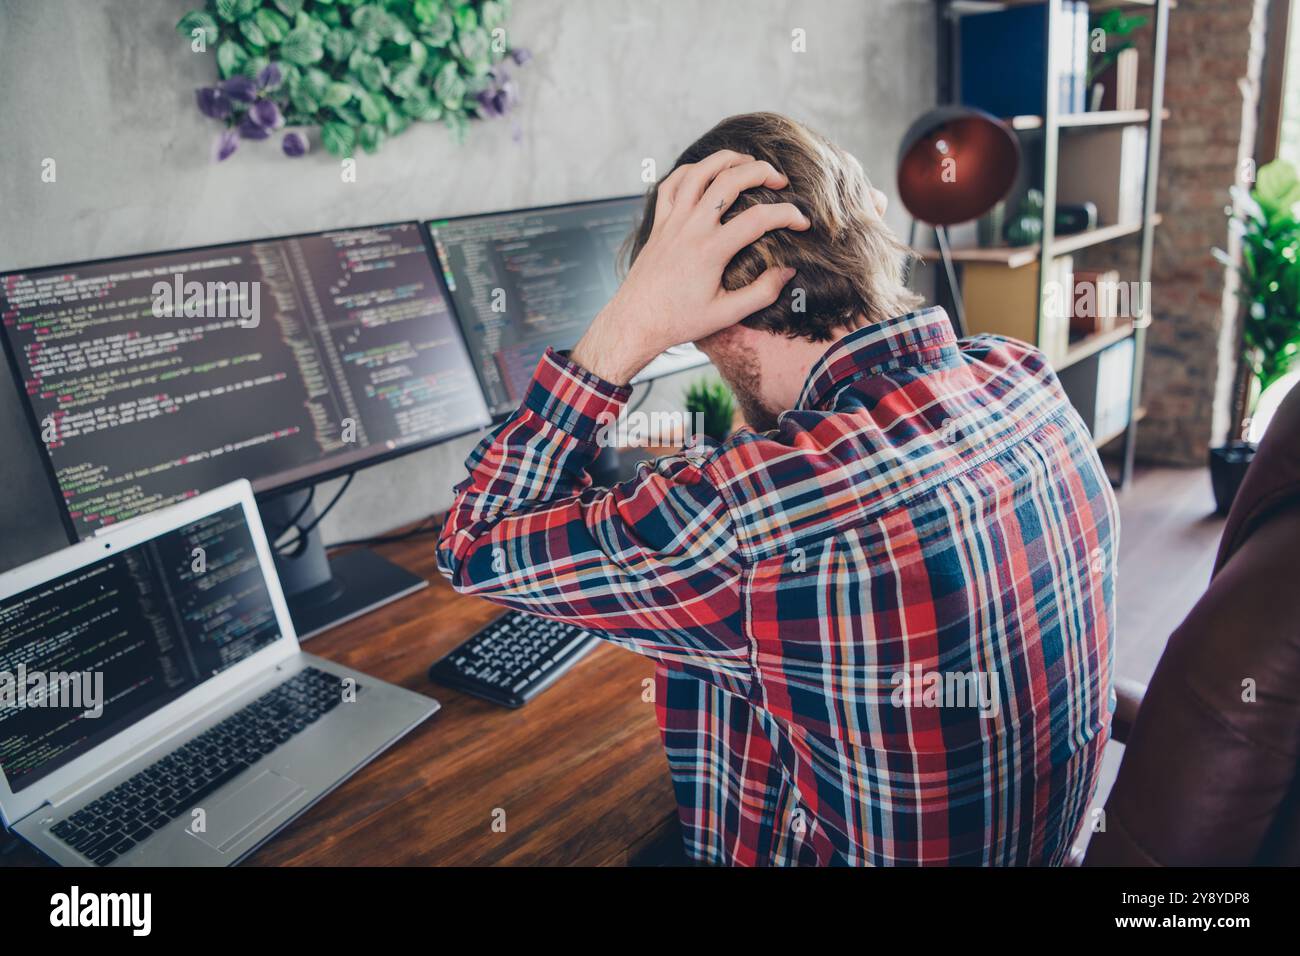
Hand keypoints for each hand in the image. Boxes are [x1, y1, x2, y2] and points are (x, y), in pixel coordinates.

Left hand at [571, 150, 810, 384]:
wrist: (636, 321)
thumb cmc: (681, 321)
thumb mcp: (726, 315)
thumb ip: (762, 293)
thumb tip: (788, 271)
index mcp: (711, 251)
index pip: (759, 220)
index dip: (788, 215)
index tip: (803, 223)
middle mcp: (691, 228)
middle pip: (730, 181)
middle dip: (761, 171)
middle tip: (780, 180)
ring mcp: (672, 222)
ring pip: (699, 172)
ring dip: (727, 160)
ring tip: (748, 162)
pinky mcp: (660, 223)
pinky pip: (672, 184)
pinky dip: (692, 170)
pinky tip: (708, 172)